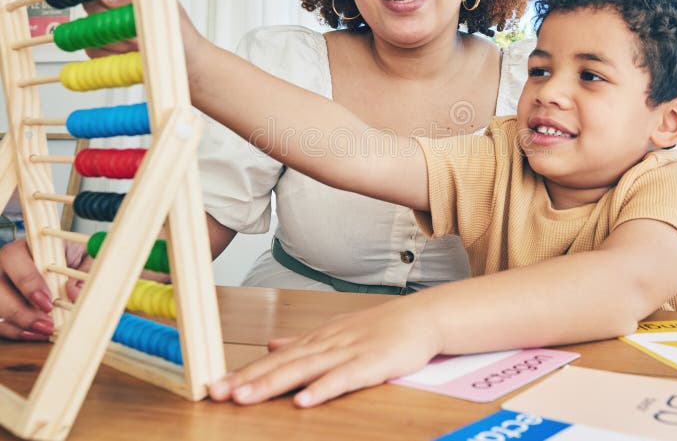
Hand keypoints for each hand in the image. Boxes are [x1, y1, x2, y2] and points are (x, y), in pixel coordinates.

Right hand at [0, 238, 89, 339]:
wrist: (64, 263)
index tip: (48, 302)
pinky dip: (16, 332)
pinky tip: (36, 335)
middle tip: (46, 323)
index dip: (29, 282)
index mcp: (21, 248)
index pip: (14, 259)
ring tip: (45, 331)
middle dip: (21, 311)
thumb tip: (74, 292)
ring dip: (19, 324)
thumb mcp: (82, 256)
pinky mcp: (1, 307)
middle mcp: (2, 267)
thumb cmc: (70, 256)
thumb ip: (82, 270)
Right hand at [47, 0, 204, 63]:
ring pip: (89, 28)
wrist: (183, 62)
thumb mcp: (163, 12)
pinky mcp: (98, 43)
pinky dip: (111, 55)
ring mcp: (102, 20)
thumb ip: (136, 0)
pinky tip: (130, 54)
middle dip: (113, 17)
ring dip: (118, 40)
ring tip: (141, 43)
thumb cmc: (178, 32)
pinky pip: (91, 48)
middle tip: (137, 29)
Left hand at [208, 296, 441, 406]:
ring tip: (244, 398)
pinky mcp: (371, 363)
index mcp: (317, 339)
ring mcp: (348, 352)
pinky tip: (302, 401)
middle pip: (281, 364)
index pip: (274, 358)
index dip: (245, 372)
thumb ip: (303, 341)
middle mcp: (326, 343)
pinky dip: (322, 389)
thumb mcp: (336, 331)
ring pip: (304, 370)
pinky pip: (343, 378)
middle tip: (216, 393)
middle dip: (248, 380)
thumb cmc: (380, 327)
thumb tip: (271, 344)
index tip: (215, 385)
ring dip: (272, 384)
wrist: (421, 317)